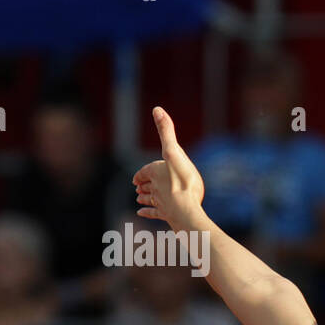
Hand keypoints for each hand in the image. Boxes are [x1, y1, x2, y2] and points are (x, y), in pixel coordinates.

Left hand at [132, 106, 204, 230]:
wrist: (186, 210)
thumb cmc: (182, 182)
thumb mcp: (174, 152)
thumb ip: (166, 132)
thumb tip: (156, 108)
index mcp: (155, 172)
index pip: (145, 171)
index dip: (142, 172)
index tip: (138, 175)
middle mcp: (155, 187)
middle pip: (146, 185)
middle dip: (142, 185)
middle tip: (138, 186)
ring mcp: (160, 203)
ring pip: (148, 199)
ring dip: (143, 198)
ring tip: (139, 198)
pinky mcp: (166, 215)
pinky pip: (154, 214)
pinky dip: (146, 213)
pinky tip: (140, 214)